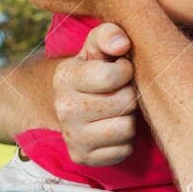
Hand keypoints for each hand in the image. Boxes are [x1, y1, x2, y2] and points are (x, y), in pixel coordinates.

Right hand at [52, 23, 137, 165]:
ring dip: (128, 118)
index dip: (125, 70)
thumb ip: (109, 34)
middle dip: (128, 94)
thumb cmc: (91, 69)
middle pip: (124, 103)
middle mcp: (64, 109)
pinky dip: (123, 140)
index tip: (120, 69)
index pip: (111, 75)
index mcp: (65, 77)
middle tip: (119, 91)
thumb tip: (122, 44)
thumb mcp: (96, 46)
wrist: (66, 104)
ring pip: (125, 128)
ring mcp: (71, 136)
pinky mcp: (81, 157)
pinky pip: (122, 150)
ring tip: (116, 109)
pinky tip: (111, 126)